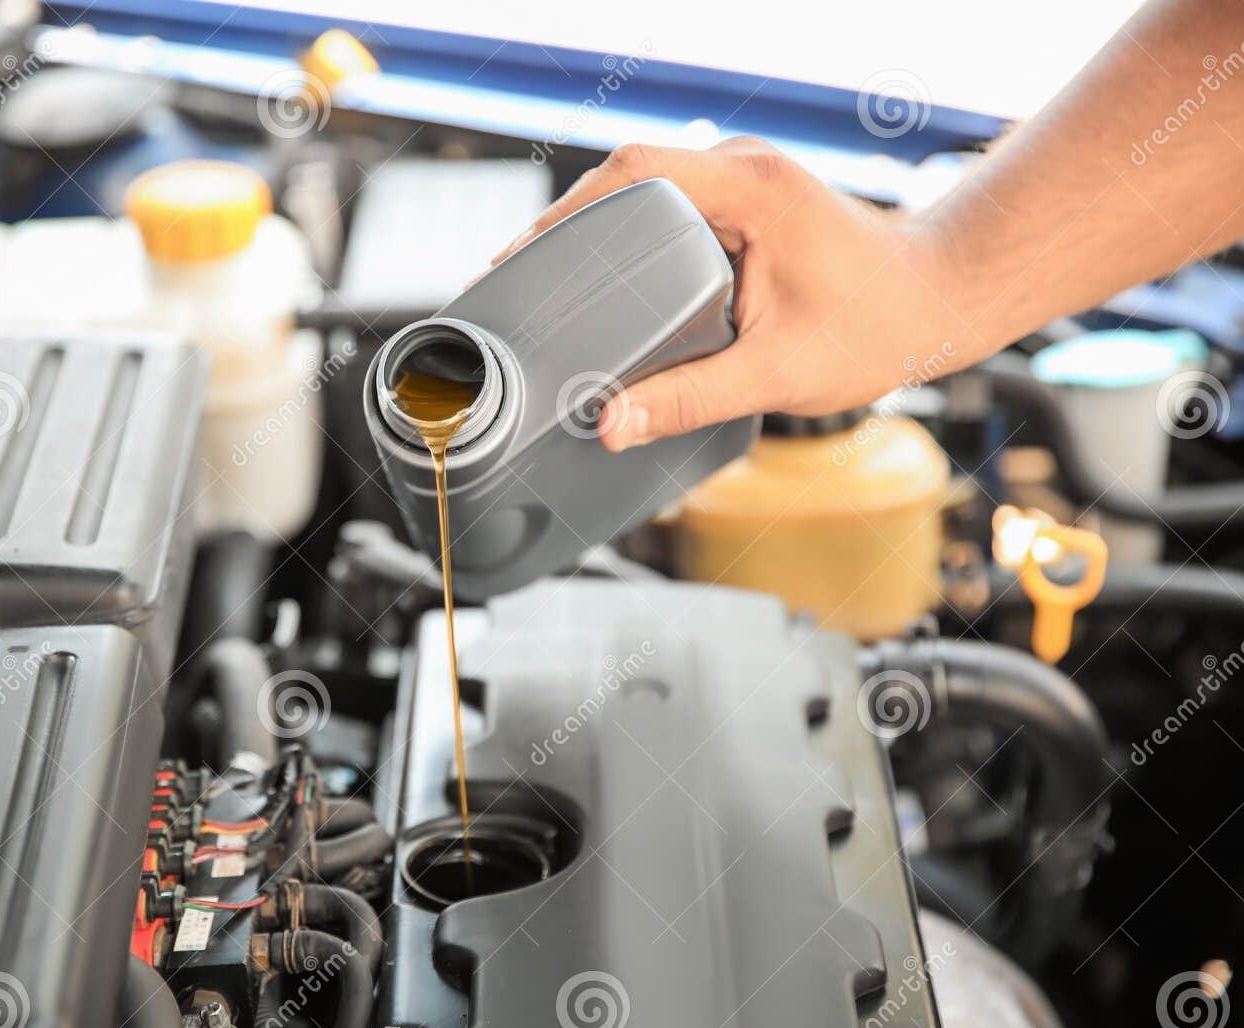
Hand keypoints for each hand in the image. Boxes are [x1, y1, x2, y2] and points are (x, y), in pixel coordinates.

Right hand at [492, 139, 976, 450]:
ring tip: (549, 279)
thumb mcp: (776, 373)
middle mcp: (743, 168)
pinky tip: (607, 277)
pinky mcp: (748, 201)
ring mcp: (746, 180)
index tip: (520, 257)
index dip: (565, 213)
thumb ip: (688, 399)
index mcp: (749, 189)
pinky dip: (632, 236)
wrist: (940, 300)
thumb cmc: (877, 328)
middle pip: (627, 174)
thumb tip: (609, 425)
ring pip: (647, 186)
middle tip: (520, 277)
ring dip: (599, 227)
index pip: (632, 173)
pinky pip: (672, 204)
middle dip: (567, 223)